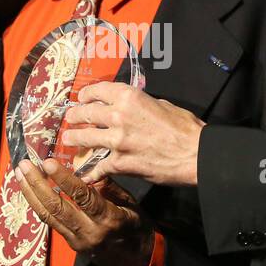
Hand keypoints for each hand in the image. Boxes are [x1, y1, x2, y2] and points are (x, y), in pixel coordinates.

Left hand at [15, 158, 153, 265]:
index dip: (64, 179)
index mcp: (109, 219)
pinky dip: (38, 204)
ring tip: (20, 174)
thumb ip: (109, 187)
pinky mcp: (71, 244)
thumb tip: (88, 167)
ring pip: (48, 216)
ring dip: (31, 193)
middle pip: (57, 207)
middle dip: (37, 184)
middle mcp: (90, 232)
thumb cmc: (137, 228)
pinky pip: (51, 222)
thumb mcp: (131, 204)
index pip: (82, 197)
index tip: (48, 162)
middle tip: (25, 165)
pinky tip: (29, 190)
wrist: (138, 261)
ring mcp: (78, 241)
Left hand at [60, 83, 204, 186]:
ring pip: (85, 137)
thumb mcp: (163, 105)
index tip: (82, 99)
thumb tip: (132, 108)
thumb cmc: (186, 129)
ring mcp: (117, 140)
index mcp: (130, 97)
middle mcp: (119, 115)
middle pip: (86, 113)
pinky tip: (84, 174)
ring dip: (74, 138)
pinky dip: (90, 172)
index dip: (86, 94)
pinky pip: (98, 166)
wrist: (196, 154)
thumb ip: (142, 105)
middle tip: (70, 119)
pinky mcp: (120, 162)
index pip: (98, 91)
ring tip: (69, 139)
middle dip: (75, 116)